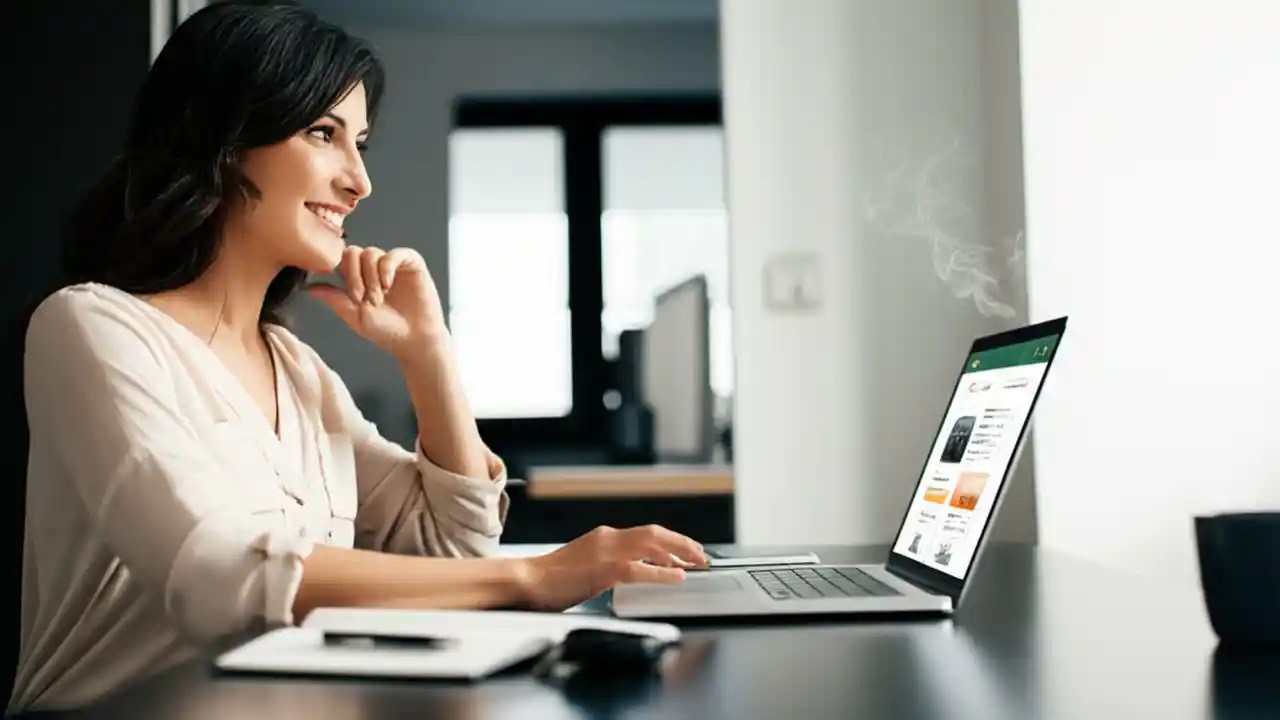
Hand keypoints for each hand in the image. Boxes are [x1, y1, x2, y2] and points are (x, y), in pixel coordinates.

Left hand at [307, 245, 445, 358]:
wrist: (414, 340)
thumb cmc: (386, 331)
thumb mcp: (354, 316)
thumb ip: (334, 299)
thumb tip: (309, 288)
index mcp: (357, 278)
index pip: (340, 259)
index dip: (338, 271)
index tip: (343, 291)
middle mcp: (373, 268)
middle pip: (353, 252)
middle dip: (353, 276)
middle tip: (361, 299)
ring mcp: (392, 264)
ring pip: (371, 253)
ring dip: (371, 278)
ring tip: (378, 299)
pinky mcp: (411, 263)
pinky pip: (394, 254)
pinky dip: (387, 267)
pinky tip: (387, 285)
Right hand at [518, 525, 710, 611]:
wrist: (527, 581)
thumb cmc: (554, 579)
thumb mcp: (589, 565)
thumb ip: (613, 564)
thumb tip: (641, 571)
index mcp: (604, 537)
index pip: (646, 534)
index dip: (671, 541)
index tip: (688, 552)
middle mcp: (608, 538)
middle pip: (654, 533)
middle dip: (682, 542)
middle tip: (701, 555)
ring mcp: (605, 552)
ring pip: (651, 544)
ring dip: (679, 552)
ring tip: (697, 561)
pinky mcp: (602, 570)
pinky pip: (639, 569)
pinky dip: (662, 572)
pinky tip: (677, 577)